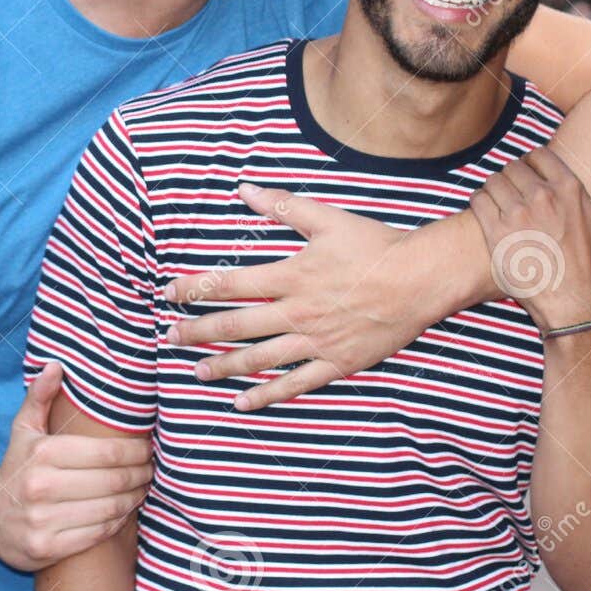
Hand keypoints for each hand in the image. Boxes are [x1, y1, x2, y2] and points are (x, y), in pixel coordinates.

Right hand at [0, 363, 152, 570]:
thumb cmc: (16, 467)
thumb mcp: (23, 429)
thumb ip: (40, 397)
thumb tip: (56, 365)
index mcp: (42, 453)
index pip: (106, 452)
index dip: (135, 451)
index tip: (148, 448)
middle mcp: (41, 487)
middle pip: (112, 481)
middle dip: (140, 474)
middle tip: (152, 469)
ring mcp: (43, 521)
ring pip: (109, 509)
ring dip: (134, 498)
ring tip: (143, 488)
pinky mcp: (47, 548)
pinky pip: (97, 534)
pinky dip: (118, 522)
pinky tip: (124, 511)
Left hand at [161, 183, 442, 410]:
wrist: (421, 279)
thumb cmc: (375, 246)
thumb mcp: (327, 218)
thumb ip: (283, 206)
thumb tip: (245, 189)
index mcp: (291, 276)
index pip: (230, 284)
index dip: (196, 290)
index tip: (170, 294)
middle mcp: (297, 312)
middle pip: (236, 325)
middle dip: (198, 332)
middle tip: (169, 337)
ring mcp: (316, 340)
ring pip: (260, 358)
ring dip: (225, 366)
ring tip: (198, 372)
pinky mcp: (337, 362)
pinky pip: (296, 383)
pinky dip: (268, 394)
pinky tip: (243, 402)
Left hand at [469, 146, 590, 325]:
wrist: (572, 301)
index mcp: (569, 188)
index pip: (538, 155)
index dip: (532, 164)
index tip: (530, 178)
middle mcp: (542, 196)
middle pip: (513, 167)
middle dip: (512, 178)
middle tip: (513, 195)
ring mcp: (517, 214)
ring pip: (493, 181)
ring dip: (494, 190)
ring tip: (500, 204)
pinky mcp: (496, 232)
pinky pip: (478, 200)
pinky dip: (479, 202)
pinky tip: (488, 214)